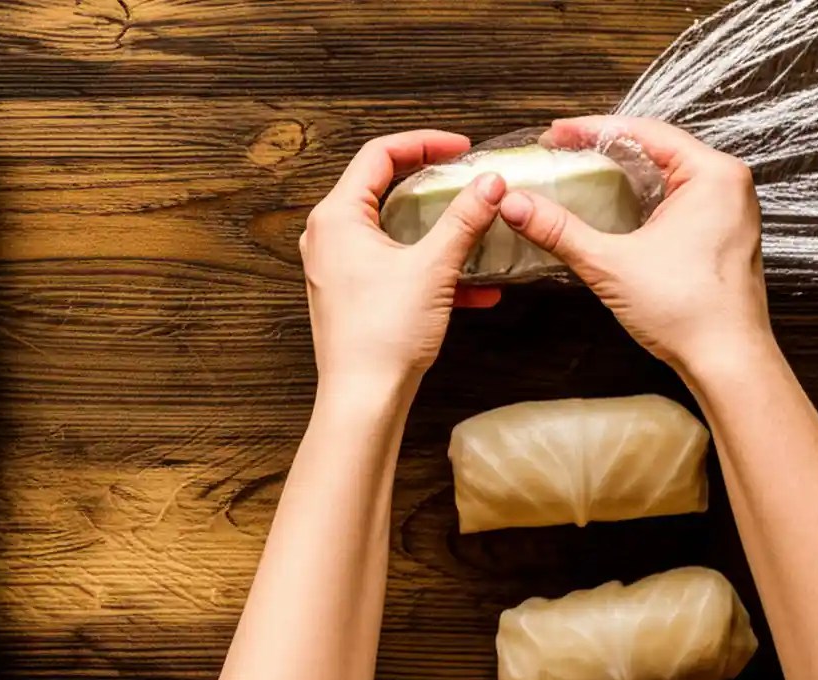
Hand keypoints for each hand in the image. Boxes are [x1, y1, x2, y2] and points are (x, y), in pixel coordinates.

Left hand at [301, 131, 504, 399]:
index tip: (462, 148)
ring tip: (478, 231)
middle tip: (468, 180)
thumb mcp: (434, 267)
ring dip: (438, 231)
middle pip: (384, 188)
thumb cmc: (382, 336)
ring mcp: (337, 265)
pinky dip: (430, 268)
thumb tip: (489, 183)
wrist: (363, 398)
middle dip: (433, 185)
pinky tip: (475, 288)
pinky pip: (394, 264)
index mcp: (337, 216)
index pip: (378, 154)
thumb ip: (464, 218)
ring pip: (394, 230)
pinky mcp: (351, 292)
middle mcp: (328, 236)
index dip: (424, 142)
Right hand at [498, 116, 771, 374]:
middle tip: (560, 151)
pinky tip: (607, 209)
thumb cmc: (689, 312)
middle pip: (654, 149)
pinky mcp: (717, 235)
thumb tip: (516, 203)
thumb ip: (558, 229)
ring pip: (663, 176)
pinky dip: (636, 199)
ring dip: (619, 175)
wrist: (726, 361)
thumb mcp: (610, 263)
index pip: (643, 131)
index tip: (555, 134)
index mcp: (711, 176)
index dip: (592, 129)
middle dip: (603, 149)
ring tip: (577, 174)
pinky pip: (672, 201)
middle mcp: (725, 186)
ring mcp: (725, 211)